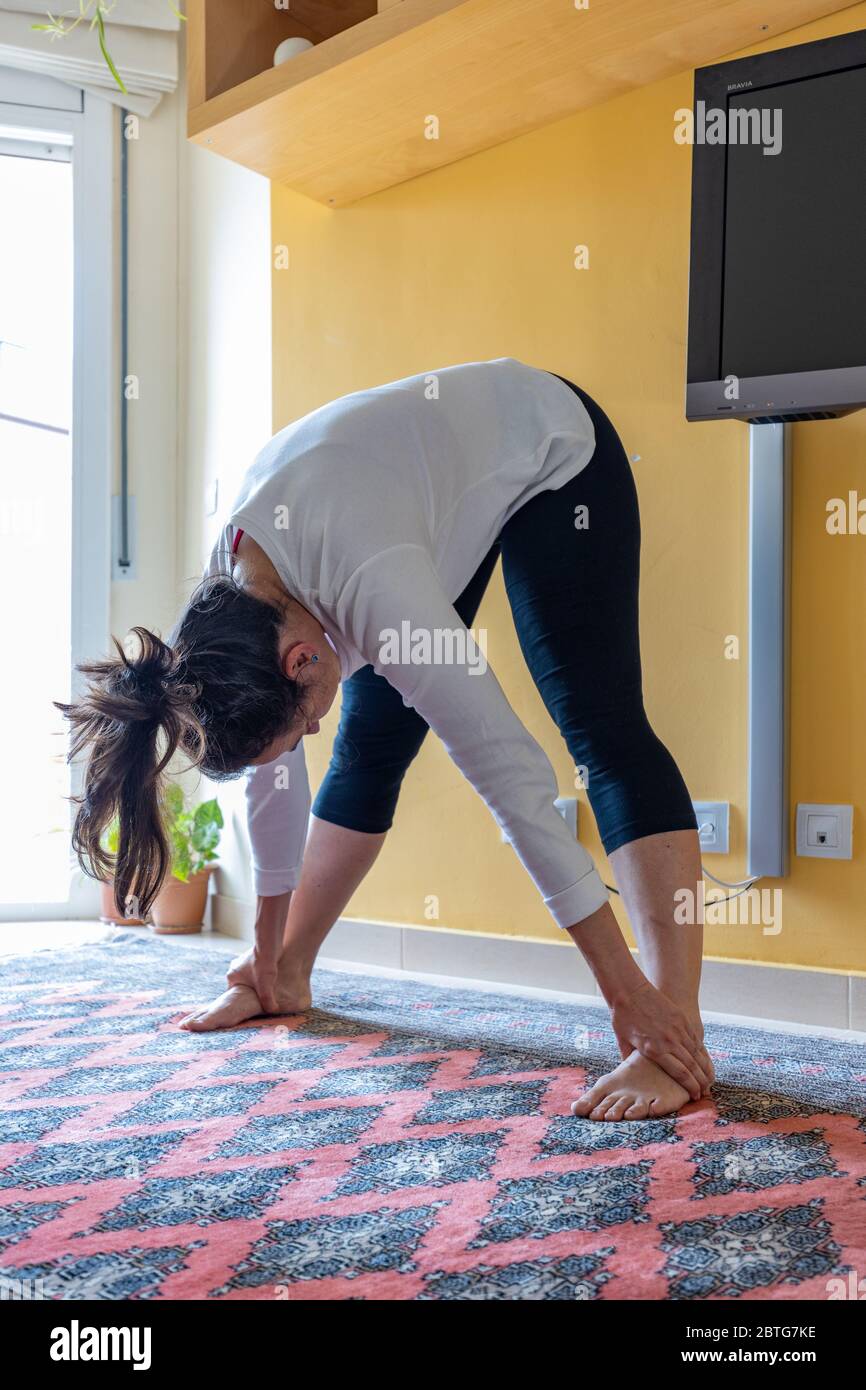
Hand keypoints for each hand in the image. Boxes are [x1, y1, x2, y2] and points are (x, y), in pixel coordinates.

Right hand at [227, 944, 280, 1014]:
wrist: (269, 945)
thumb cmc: (264, 965)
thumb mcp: (265, 988)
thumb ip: (267, 1001)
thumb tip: (272, 1010)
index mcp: (232, 976)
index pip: (233, 993)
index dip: (241, 1000)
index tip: (248, 1005)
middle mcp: (234, 968)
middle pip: (241, 985)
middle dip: (249, 991)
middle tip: (258, 996)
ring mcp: (242, 961)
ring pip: (248, 976)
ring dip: (255, 981)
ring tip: (265, 986)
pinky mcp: (252, 956)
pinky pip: (255, 969)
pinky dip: (260, 973)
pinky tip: (269, 976)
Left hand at [610, 980, 712, 1099]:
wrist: (628, 991)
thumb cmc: (622, 1017)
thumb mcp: (623, 1042)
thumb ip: (629, 1060)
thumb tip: (630, 1073)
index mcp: (654, 1050)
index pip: (680, 1073)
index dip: (690, 1086)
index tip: (696, 1096)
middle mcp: (669, 1041)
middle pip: (691, 1066)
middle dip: (700, 1081)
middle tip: (706, 1092)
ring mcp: (677, 1029)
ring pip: (696, 1052)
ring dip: (704, 1067)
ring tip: (709, 1079)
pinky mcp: (681, 1018)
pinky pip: (694, 1038)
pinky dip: (700, 1050)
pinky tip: (703, 1059)